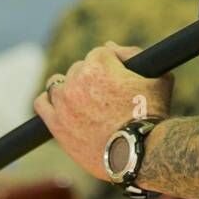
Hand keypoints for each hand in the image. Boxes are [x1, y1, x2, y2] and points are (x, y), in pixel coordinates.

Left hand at [34, 41, 172, 180]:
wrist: (139, 152)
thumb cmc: (151, 115)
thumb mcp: (157, 78)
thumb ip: (133, 54)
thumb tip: (110, 47)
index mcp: (99, 63)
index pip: (101, 53)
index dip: (112, 65)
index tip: (120, 78)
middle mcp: (76, 79)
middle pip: (79, 68)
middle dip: (92, 78)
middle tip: (108, 97)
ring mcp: (63, 102)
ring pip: (58, 83)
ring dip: (69, 88)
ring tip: (84, 102)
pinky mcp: (56, 124)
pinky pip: (41, 103)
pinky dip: (49, 101)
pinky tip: (61, 107)